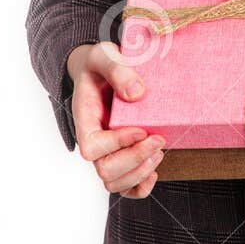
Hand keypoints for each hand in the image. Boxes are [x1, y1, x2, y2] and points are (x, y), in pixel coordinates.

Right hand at [67, 42, 165, 199]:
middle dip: (135, 159)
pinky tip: (154, 170)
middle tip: (158, 140)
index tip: (140, 129)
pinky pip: (125, 187)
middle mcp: (94, 140)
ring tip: (160, 151)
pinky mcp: (120, 157)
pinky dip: (140, 187)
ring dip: (140, 172)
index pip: (92, 147)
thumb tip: (137, 93)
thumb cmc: (100, 65)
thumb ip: (117, 70)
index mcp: (85, 119)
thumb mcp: (104, 56)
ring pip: (114, 183)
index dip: (117, 143)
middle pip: (105, 170)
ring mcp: (106, 153)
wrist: (100, 72)